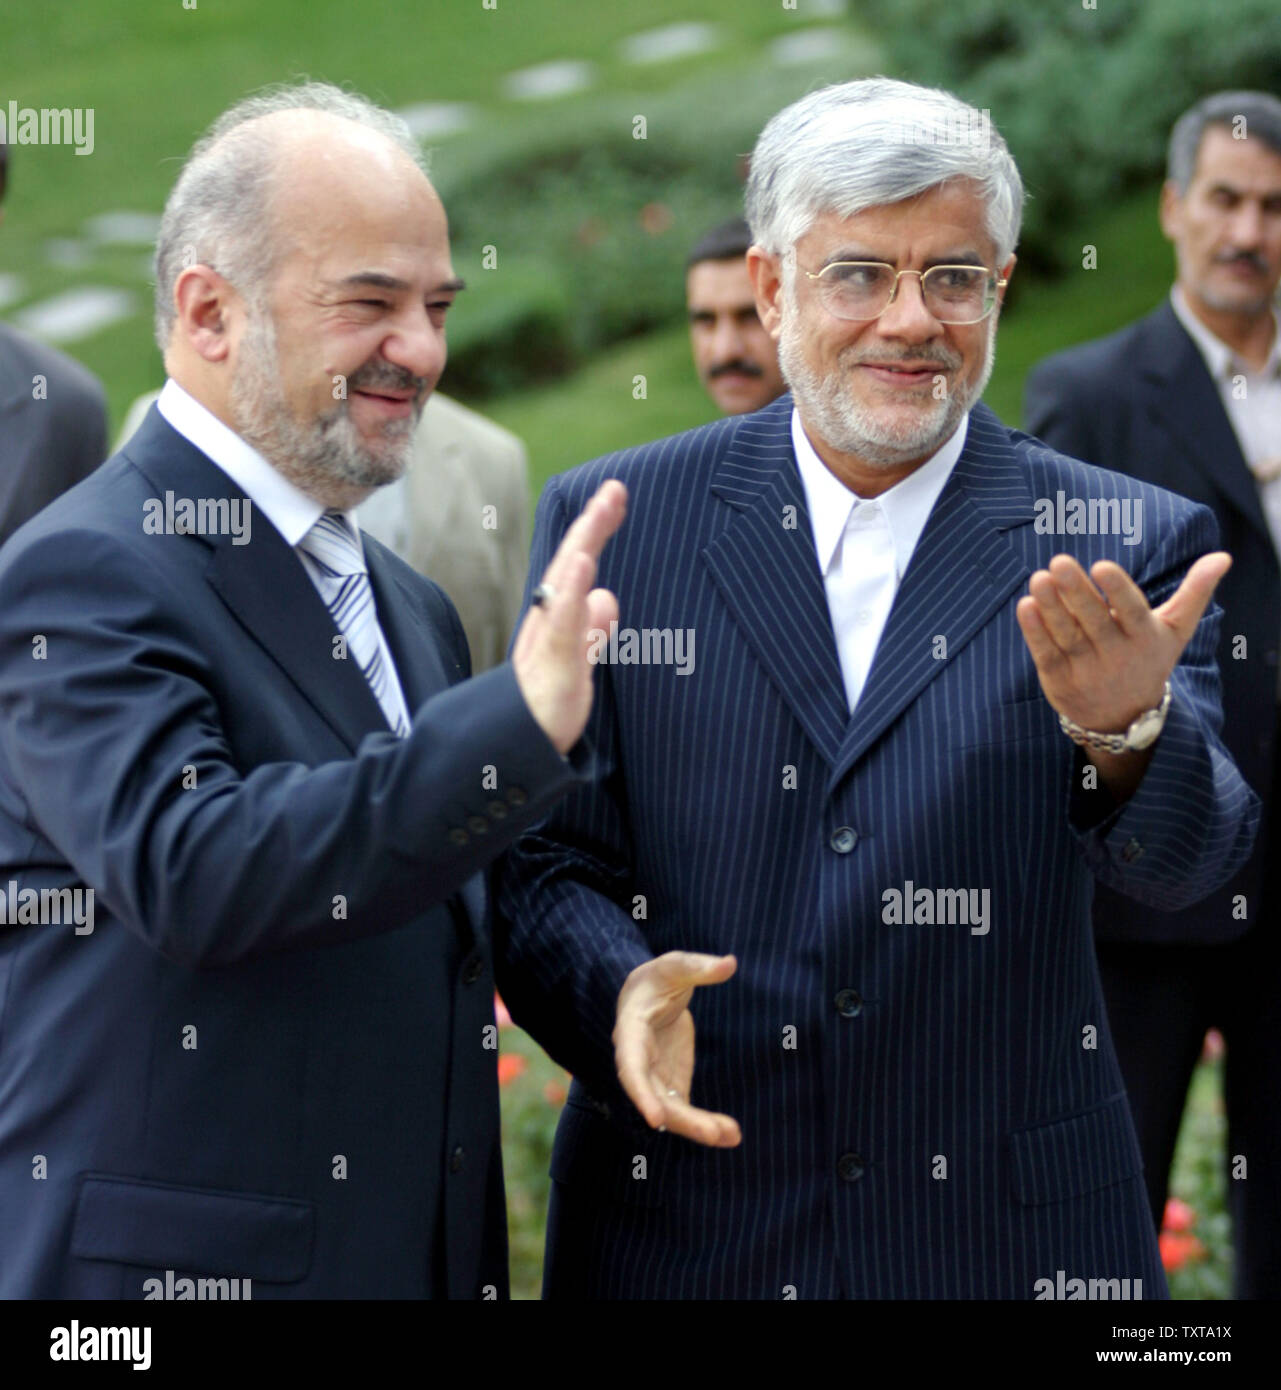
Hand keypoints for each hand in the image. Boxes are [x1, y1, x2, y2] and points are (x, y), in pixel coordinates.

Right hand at [512, 481, 626, 753]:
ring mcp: (547, 644)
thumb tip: (605, 597)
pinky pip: (560, 626)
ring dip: (582, 546)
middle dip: (592, 525)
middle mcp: (547, 625)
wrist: (511, 753)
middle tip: (616, 488)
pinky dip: (569, 592)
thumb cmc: (542, 714)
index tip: (616, 496)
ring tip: (601, 511)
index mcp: (557, 622)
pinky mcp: (549, 669)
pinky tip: (581, 565)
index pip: (578, 567)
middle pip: (570, 564)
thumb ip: (591, 633)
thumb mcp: (575, 668)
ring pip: (563, 588)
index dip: (595, 531)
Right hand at [613, 951, 740, 1146]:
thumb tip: (730, 964)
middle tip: (713, 1133)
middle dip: (682, 1119)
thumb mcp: (675, 966)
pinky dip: (706, 1124)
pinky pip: (686, 1110)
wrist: (650, 996)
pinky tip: (731, 1134)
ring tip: (731, 1136)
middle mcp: (638, 1062)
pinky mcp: (672, 1084)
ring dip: (698, 1127)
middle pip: (655, 1098)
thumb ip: (700, 967)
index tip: (656, 1118)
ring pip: (671, 1110)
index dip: (641, 1093)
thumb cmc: (657, 979)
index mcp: (630, 1032)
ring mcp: (655, 1077)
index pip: (631, 1066)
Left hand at [1015, 551, 1230, 732]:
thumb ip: (1195, 592)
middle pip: (1093, 621)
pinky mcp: (1059, 679)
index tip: (1102, 565)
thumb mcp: (1176, 630)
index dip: (1117, 590)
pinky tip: (1026, 605)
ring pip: (1066, 635)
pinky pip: (1045, 652)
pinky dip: (1034, 631)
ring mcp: (1085, 669)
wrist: (1123, 717)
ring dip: (1051, 607)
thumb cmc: (1149, 658)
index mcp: (1144, 638)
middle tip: (1058, 563)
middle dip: (1076, 592)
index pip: (1131, 612)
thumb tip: (1223, 556)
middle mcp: (1115, 655)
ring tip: (1039, 578)